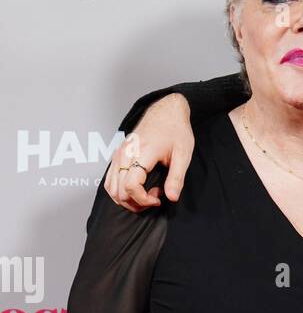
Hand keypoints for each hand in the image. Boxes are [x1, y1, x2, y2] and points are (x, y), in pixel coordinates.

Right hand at [104, 93, 192, 212]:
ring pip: (111, 187)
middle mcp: (125, 154)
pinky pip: (111, 179)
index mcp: (141, 153)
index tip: (158, 199)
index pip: (131, 186)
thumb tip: (172, 198)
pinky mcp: (118, 154)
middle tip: (154, 198)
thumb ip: (176, 178)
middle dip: (136, 202)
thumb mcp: (183, 155)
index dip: (143, 200)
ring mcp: (119, 154)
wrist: (167, 111)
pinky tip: (138, 188)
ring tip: (146, 195)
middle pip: (119, 190)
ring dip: (126, 199)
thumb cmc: (175, 130)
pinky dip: (120, 190)